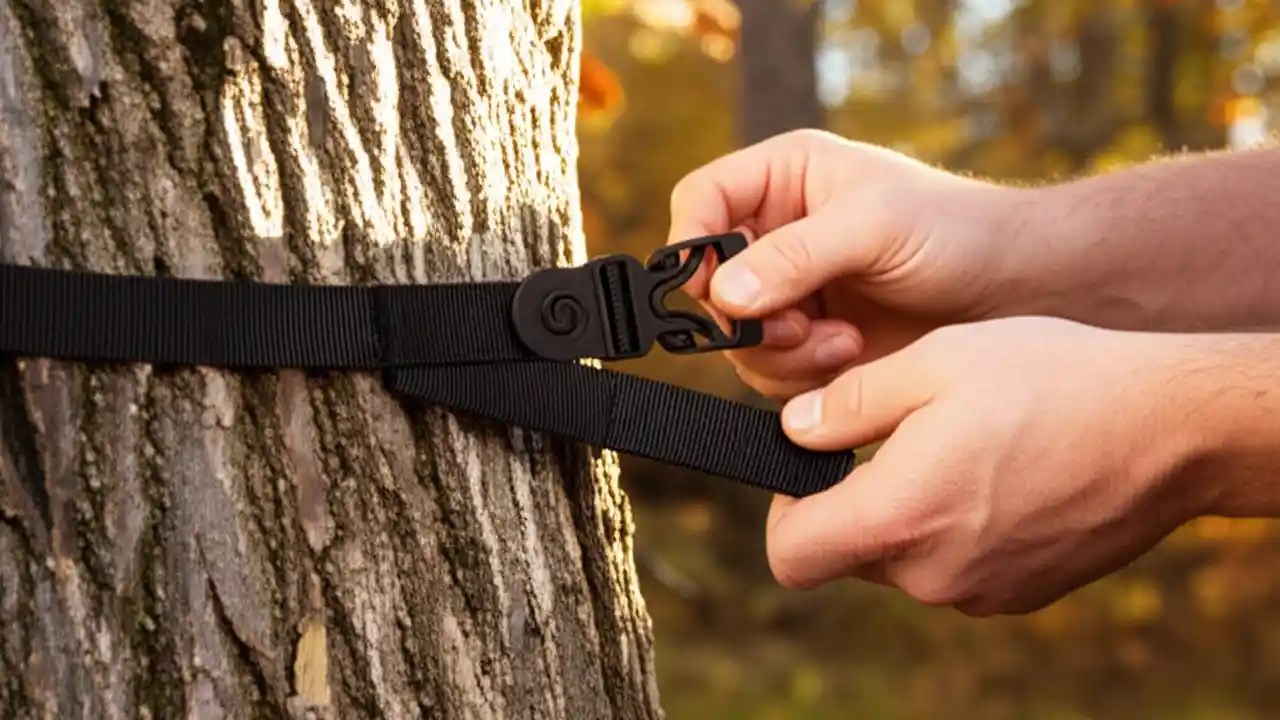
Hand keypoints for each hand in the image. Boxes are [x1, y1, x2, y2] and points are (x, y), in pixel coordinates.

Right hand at [668, 129, 1027, 399]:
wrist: (1010, 292)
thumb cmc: (954, 231)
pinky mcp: (808, 343)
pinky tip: (852, 356)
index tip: (712, 287)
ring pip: (735, 336)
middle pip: (708, 283)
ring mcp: (789, 293)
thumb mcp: (873, 226)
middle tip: (792, 328)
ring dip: (779, 352)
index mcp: (782, 179)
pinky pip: (768, 371)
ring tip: (841, 343)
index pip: (701, 201)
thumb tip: (726, 294)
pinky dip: (801, 375)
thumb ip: (795, 256)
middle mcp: (775, 235)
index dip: (693, 244)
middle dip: (746, 316)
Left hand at [767, 317, 1207, 615]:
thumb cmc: (1050, 380)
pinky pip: (954, 568)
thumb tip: (793, 430)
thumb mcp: (934, 363)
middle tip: (894, 438)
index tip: (811, 467)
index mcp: (900, 516)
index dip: (784, 512)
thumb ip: (848, 403)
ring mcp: (981, 591)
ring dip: (906, 514)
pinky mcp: (1021, 593)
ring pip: (902, 561)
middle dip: (851, 503)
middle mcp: (934, 573)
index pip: (792, 555)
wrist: (1171, 426)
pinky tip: (995, 474)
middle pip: (846, 556)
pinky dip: (954, 529)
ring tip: (956, 447)